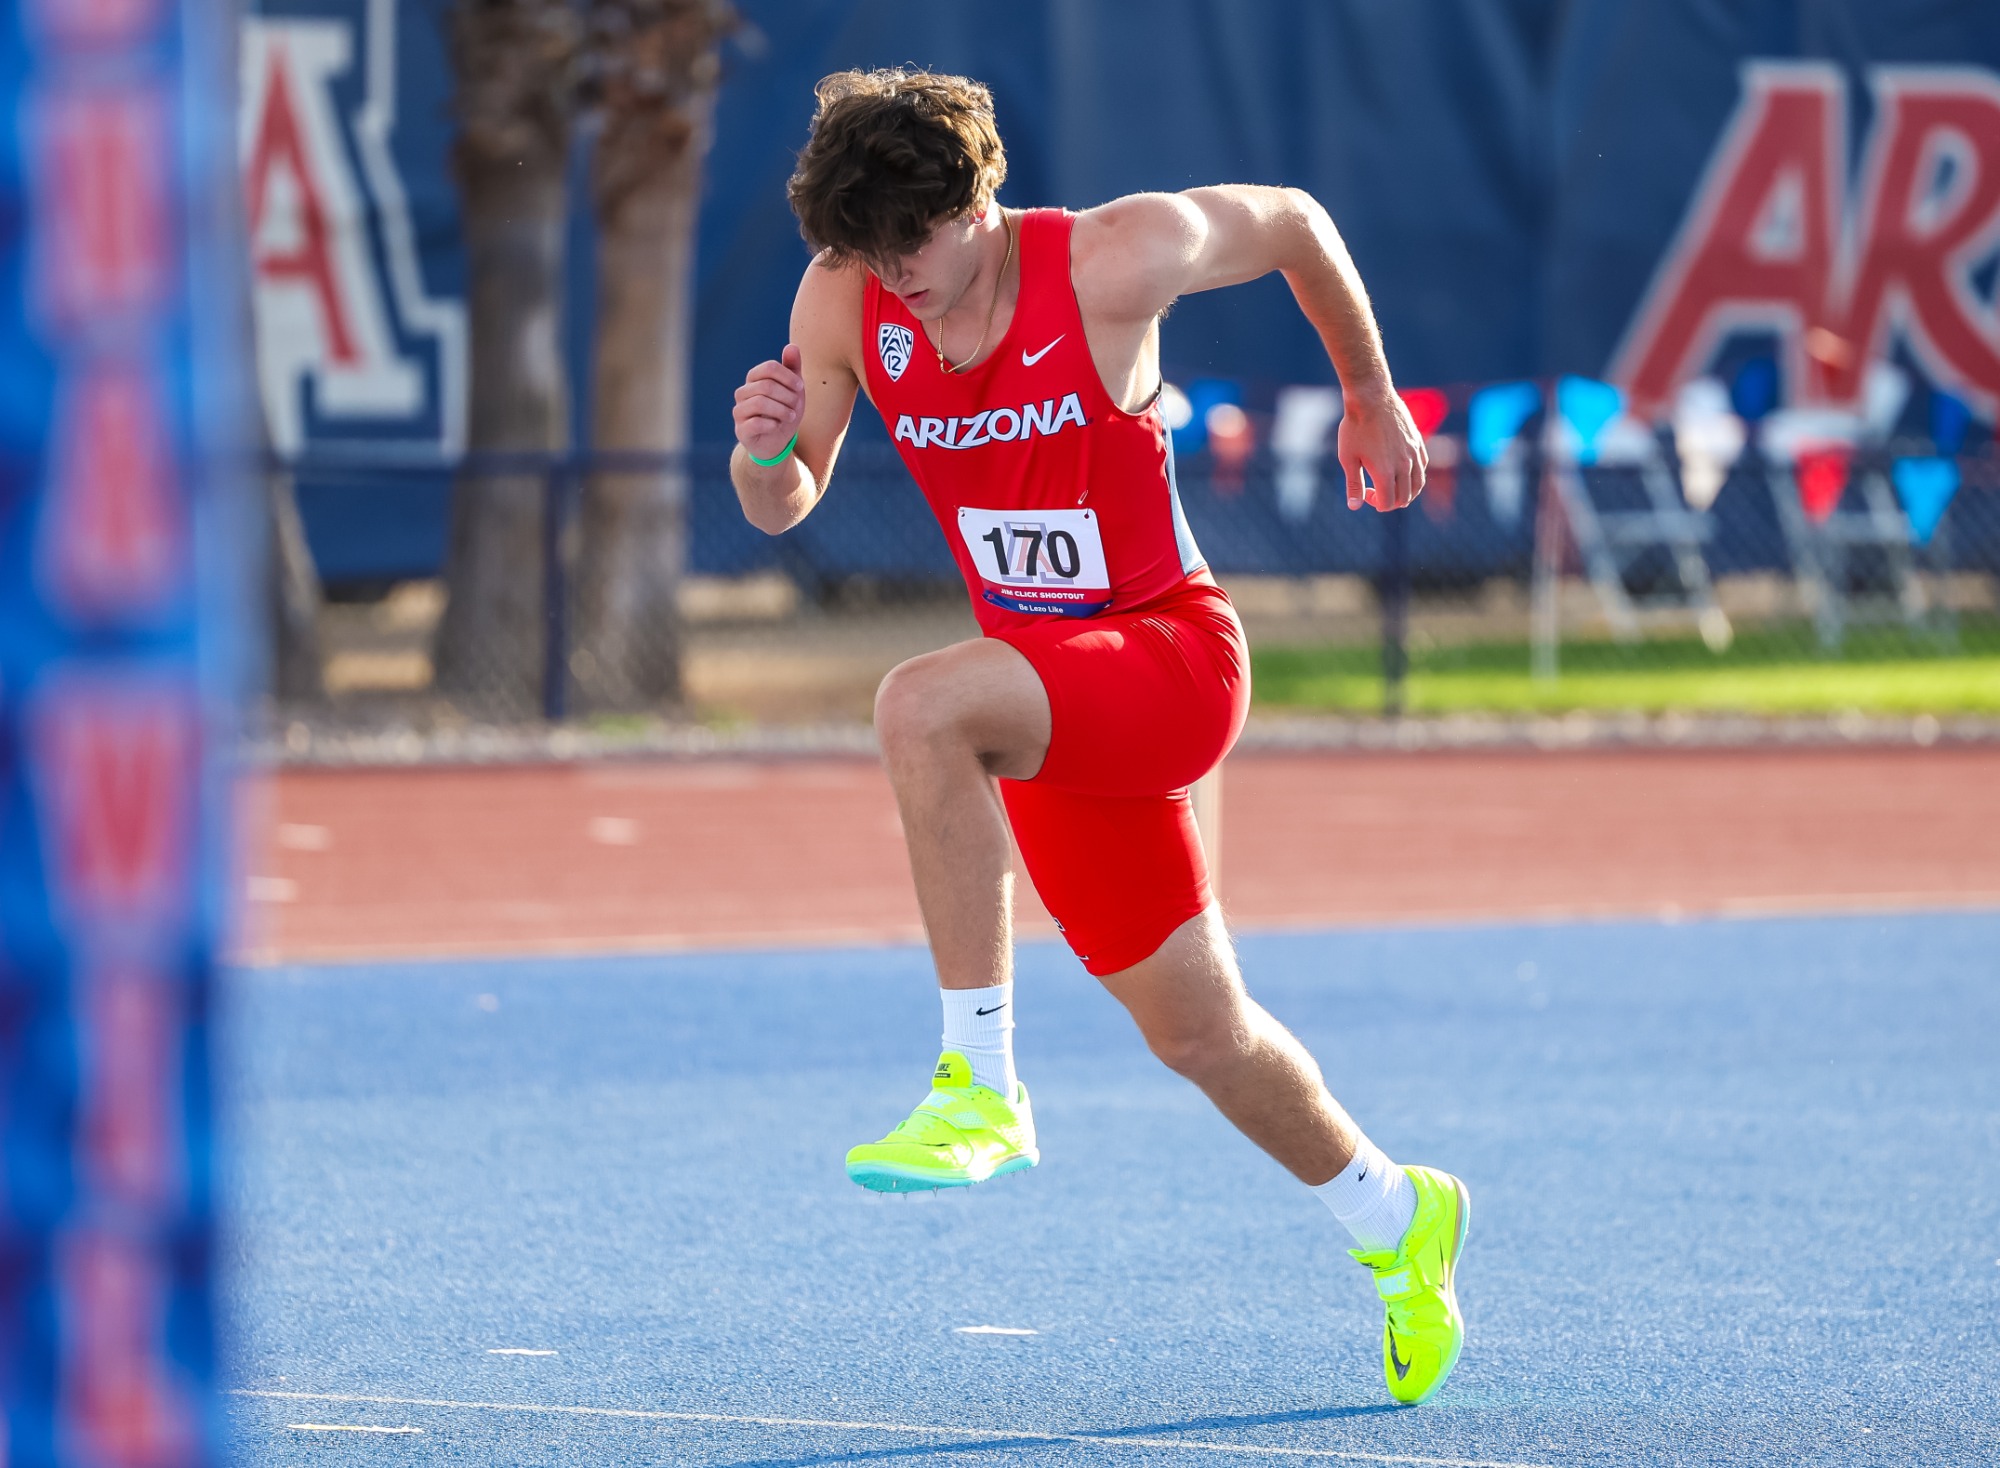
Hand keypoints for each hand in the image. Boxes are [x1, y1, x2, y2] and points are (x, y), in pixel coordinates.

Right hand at [733, 344, 804, 462]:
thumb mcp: (793, 390)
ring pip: (760, 403)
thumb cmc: (784, 411)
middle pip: (766, 386)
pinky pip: (755, 423)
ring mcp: (740, 411)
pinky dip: (772, 424)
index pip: (768, 367)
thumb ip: (792, 368)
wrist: (777, 442)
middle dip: (787, 396)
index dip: (787, 376)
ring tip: (790, 416)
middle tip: (797, 406)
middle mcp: (743, 393)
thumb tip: (792, 346)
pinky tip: (778, 426)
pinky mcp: (741, 430)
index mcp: (754, 379)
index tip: (800, 386)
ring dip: (782, 410)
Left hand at [1337, 386, 1426, 511]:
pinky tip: (1402, 472)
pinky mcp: (1418, 442)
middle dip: (1390, 501)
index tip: (1365, 492)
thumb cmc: (1355, 427)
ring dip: (1406, 493)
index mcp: (1385, 472)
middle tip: (1376, 492)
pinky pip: (1423, 467)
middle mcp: (1404, 465)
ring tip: (1392, 488)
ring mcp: (1413, 453)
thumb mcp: (1348, 458)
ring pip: (1418, 485)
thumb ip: (1353, 484)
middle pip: (1405, 497)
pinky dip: (1415, 477)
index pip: (1388, 503)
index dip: (1376, 504)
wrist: (1371, 398)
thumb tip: (1355, 507)